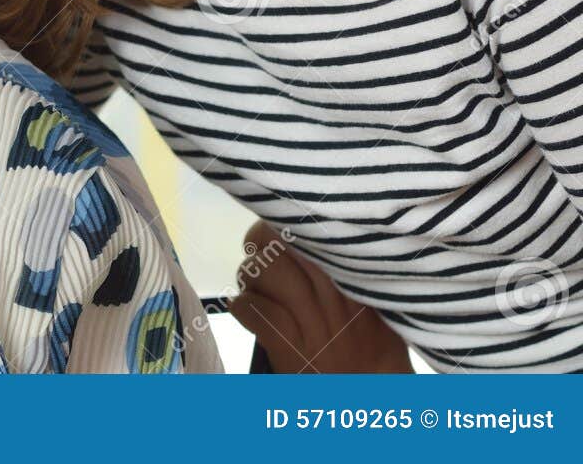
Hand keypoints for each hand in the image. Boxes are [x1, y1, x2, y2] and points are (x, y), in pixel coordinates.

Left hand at [228, 220, 411, 373]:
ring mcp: (309, 321)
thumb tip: (316, 231)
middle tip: (262, 254)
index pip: (313, 231)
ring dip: (250, 277)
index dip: (285, 219)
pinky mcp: (287, 345)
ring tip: (258, 287)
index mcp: (354, 278)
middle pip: (275, 241)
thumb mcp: (373, 300)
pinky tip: (251, 313)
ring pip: (257, 270)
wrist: (371, 396)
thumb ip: (349, 266)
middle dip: (260, 242)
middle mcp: (332, 294)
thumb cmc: (372, 345)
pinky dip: (242, 307)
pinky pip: (249, 308)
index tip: (279, 221)